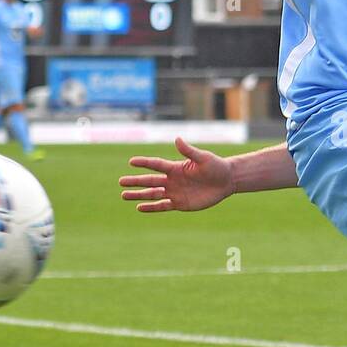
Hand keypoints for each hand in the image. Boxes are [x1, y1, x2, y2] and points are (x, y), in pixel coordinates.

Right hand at [118, 138, 234, 212]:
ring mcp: (175, 192)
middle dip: (135, 181)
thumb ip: (189, 151)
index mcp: (176, 167)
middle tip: (120, 182)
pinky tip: (139, 208)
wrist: (226, 181)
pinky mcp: (180, 204)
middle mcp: (172, 180)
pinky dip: (151, 207)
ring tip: (124, 195)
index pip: (156, 165)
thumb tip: (177, 139)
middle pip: (150, 181)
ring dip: (139, 195)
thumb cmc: (215, 166)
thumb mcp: (203, 158)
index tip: (131, 162)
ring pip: (153, 194)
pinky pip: (163, 206)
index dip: (144, 163)